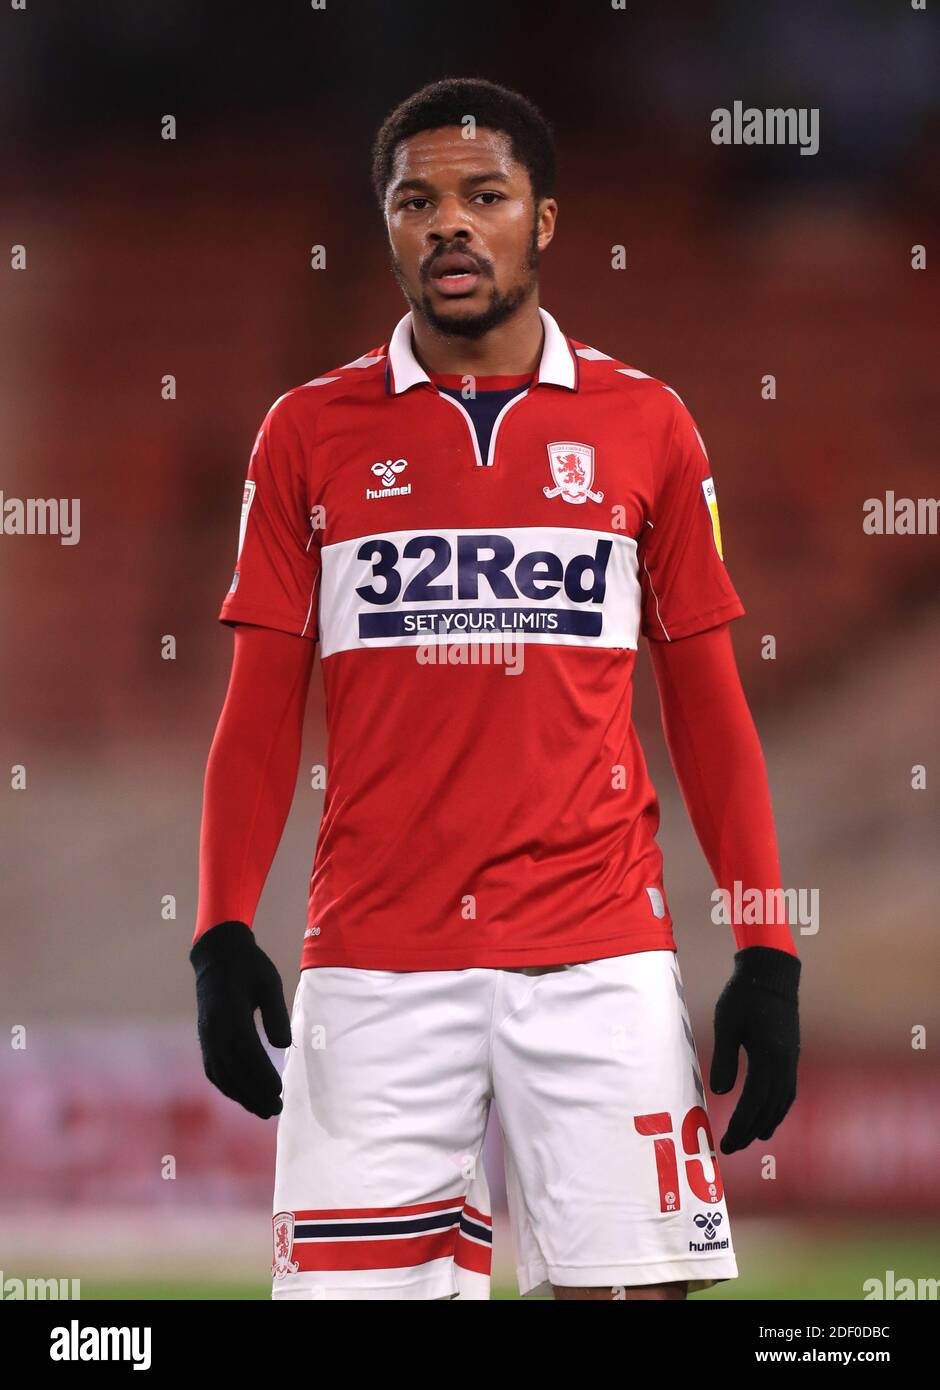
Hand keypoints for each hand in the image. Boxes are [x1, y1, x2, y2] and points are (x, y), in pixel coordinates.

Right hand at [190, 920, 292, 1117]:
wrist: (217, 955)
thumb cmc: (249, 967)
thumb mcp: (269, 983)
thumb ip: (275, 1014)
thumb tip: (283, 1045)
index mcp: (230, 1014)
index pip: (246, 1052)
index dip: (261, 1075)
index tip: (278, 1091)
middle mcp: (213, 1029)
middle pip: (233, 1069)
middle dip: (254, 1093)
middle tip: (276, 1109)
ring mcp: (206, 1035)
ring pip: (222, 1074)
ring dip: (241, 1095)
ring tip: (263, 1109)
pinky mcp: (205, 1038)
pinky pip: (213, 1069)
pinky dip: (227, 1087)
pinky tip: (243, 1096)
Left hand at [709, 946, 800, 1153]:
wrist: (772, 974)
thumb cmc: (744, 995)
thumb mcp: (726, 1023)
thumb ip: (724, 1058)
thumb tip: (719, 1092)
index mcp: (769, 1057)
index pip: (753, 1102)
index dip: (740, 1125)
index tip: (725, 1142)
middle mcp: (785, 1064)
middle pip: (769, 1108)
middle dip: (750, 1130)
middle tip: (731, 1148)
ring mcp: (792, 1060)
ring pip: (782, 1103)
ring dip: (766, 1123)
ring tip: (749, 1139)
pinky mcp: (791, 1055)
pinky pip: (787, 1091)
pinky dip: (777, 1109)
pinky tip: (768, 1116)